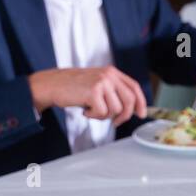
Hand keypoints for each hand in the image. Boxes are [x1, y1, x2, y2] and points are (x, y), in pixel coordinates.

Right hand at [28, 66, 148, 124]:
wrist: (53, 84)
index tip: (141, 114)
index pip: (134, 87)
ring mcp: (102, 82)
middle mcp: (110, 75)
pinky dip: (93, 116)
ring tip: (92, 110)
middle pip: (129, 100)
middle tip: (115, 122)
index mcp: (113, 72)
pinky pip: (102, 112)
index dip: (141, 102)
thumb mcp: (98, 83)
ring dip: (103, 116)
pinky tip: (85, 110)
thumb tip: (131, 109)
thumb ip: (113, 92)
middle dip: (124, 115)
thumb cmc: (74, 87)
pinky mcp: (93, 92)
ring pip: (115, 109)